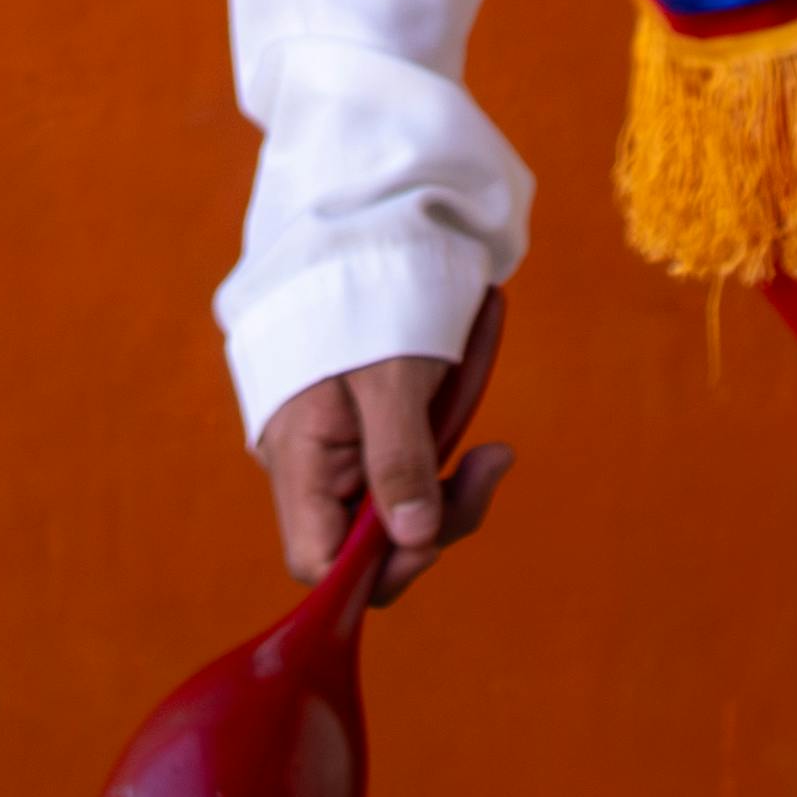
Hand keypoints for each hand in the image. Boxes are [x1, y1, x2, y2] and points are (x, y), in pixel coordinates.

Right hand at [253, 286, 511, 608]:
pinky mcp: (364, 435)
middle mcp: (311, 467)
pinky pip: (405, 474)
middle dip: (433, 524)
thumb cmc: (367, 291)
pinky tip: (482, 445)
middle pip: (366, 545)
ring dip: (450, 491)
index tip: (432, 539)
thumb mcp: (391, 375)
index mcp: (298, 456)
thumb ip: (399, 460)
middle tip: (488, 471)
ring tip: (497, 456)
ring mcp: (337, 452)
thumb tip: (416, 538)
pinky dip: (444, 463)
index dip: (375, 571)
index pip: (317, 561)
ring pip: (395, 513)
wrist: (359, 225)